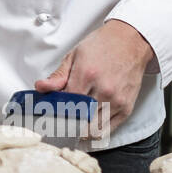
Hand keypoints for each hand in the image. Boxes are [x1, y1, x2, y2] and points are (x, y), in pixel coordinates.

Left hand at [34, 19, 155, 131]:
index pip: (65, 104)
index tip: (52, 112)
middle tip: (61, 121)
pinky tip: (89, 125)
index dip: (56, 110)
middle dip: (67, 123)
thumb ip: (58, 75)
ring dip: (81, 130)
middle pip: (79, 119)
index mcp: (87, 74)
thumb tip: (41, 87)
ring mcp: (117, 100)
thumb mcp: (74, 55)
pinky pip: (109, 130)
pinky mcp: (127, 107)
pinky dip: (96, 131)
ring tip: (75, 123)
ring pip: (94, 129)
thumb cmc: (102, 46)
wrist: (130, 41)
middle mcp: (103, 89)